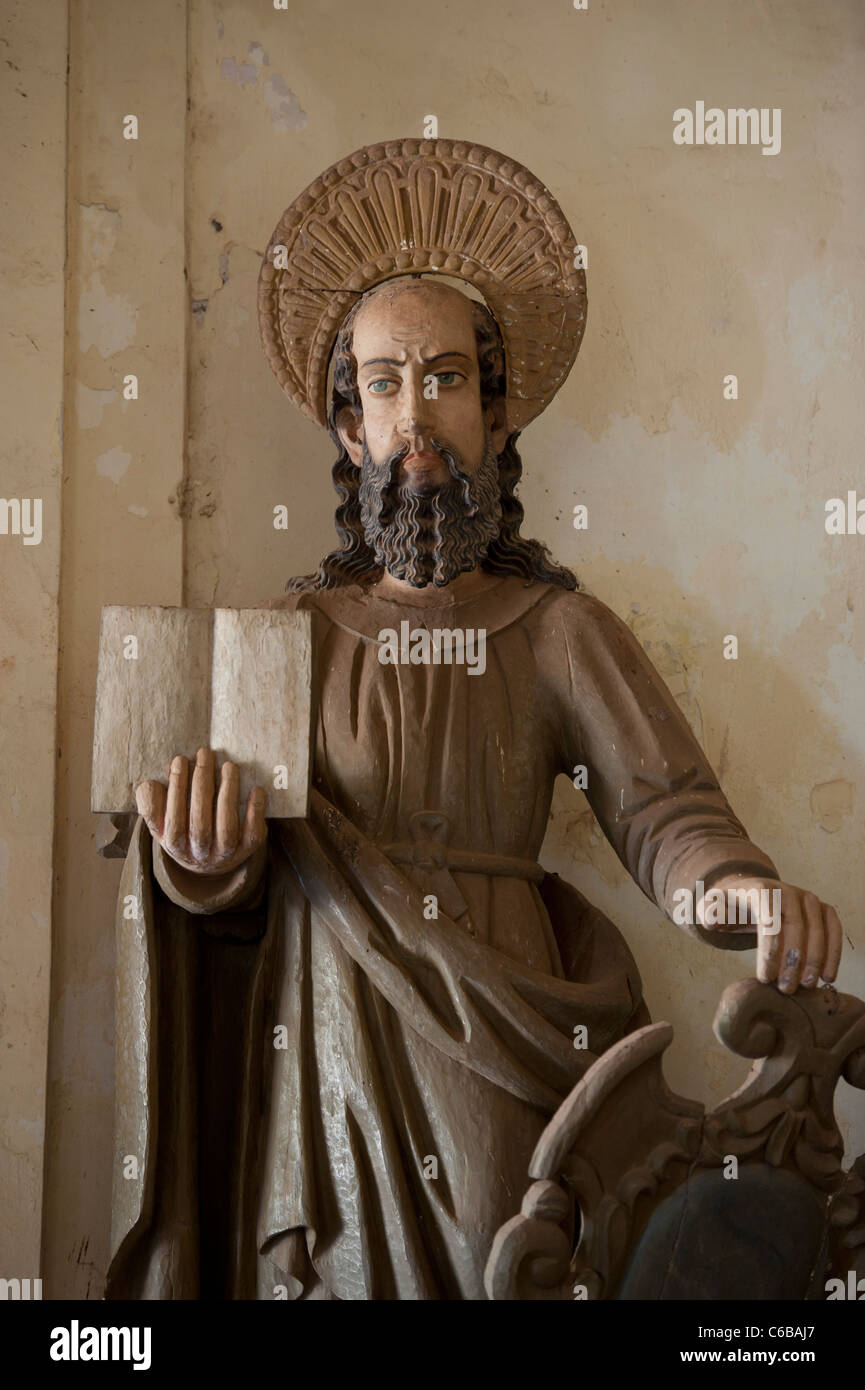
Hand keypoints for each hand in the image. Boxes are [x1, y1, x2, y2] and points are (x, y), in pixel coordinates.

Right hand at [135, 748, 266, 875]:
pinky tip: (255, 789)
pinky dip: (255, 811)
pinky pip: (252, 834)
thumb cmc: (183, 829)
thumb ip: (151, 804)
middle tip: (204, 754)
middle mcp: (198, 853)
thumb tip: (151, 784)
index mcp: (173, 844)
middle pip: (199, 823)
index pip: (171, 821)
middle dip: (201, 784)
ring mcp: (224, 853)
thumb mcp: (160, 822)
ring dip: (228, 793)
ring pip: (226, 827)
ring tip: (228, 765)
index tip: (180, 760)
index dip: (175, 790)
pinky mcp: (247, 849)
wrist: (209, 863)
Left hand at [698, 875, 841, 993]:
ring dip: (814, 960)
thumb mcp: (712, 907)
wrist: (749, 893)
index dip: (769, 951)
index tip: (765, 978)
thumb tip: (714, 920)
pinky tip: (827, 976)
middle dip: (792, 961)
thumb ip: (709, 913)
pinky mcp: (822, 909)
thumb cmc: (730, 905)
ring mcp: (808, 898)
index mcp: (760, 889)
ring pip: (817, 929)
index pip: (769, 919)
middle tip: (785, 989)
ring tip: (805, 987)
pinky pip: (833, 930)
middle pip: (795, 926)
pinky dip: (833, 953)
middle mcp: (788, 890)